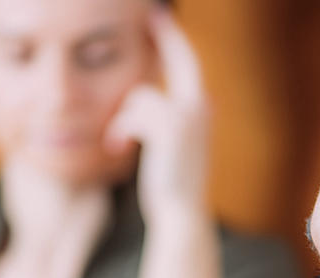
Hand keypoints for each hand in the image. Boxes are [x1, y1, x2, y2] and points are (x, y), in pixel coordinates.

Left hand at [104, 6, 209, 221]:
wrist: (180, 215)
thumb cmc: (171, 186)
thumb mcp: (171, 149)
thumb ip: (166, 121)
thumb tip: (143, 101)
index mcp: (202, 112)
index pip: (190, 67)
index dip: (175, 41)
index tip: (161, 19)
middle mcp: (200, 108)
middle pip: (182, 59)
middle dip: (168, 35)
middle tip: (154, 14)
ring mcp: (187, 117)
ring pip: (140, 97)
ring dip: (123, 121)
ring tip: (119, 145)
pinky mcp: (168, 128)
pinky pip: (131, 115)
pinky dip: (119, 132)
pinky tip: (118, 150)